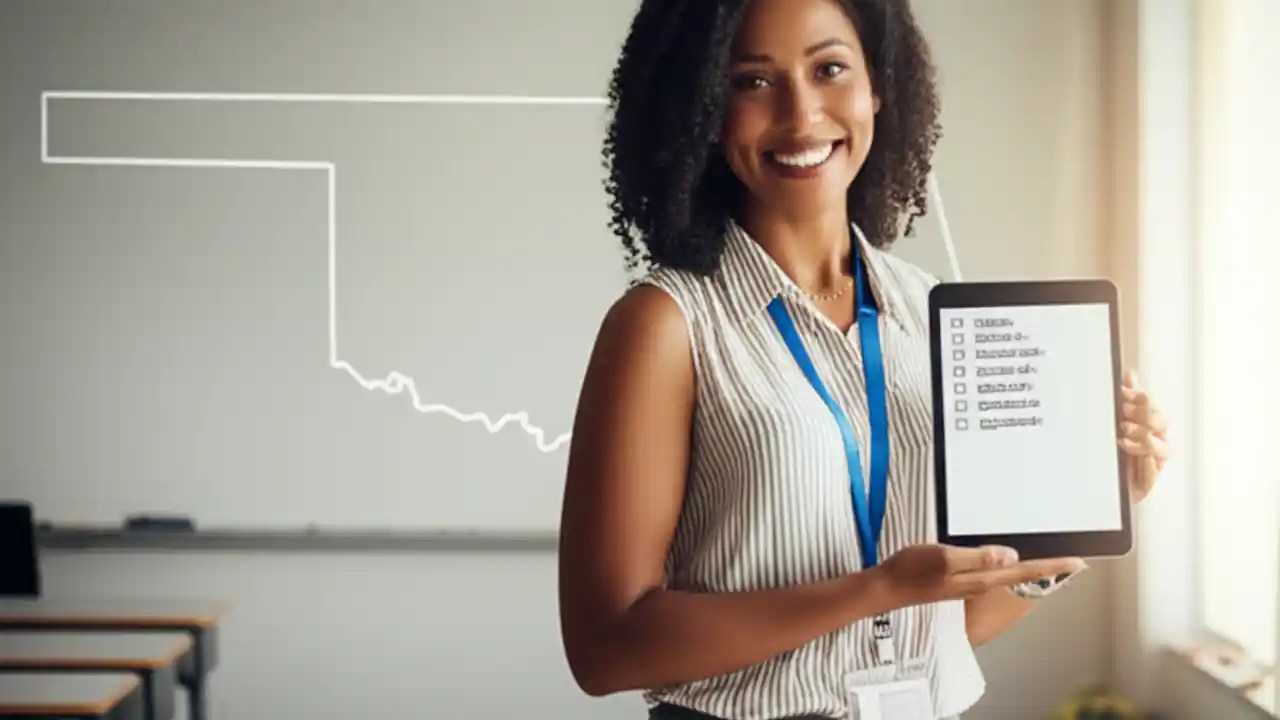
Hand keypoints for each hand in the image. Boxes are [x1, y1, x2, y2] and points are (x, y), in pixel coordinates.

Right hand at [873, 544, 1086, 606]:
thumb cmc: (912, 571)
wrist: (888, 588)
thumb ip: (978, 557)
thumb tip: (1009, 555)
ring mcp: (970, 584)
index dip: (1053, 567)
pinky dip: (1010, 566)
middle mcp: (981, 583)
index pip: (1025, 571)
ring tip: (1050, 560)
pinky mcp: (959, 580)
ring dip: (1032, 568)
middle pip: (1023, 575)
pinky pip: (993, 573)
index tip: (1077, 562)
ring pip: (1010, 575)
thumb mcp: (945, 558)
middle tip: (1073, 561)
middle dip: (1049, 568)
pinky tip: (1010, 560)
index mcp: (981, 578)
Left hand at [1119, 369, 1167, 503]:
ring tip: (1123, 437)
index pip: (1150, 406)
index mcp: (1147, 425)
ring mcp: (1153, 461)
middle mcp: (1154, 441)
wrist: (1101, 482)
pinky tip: (1136, 454)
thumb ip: (1125, 398)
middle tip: (1123, 416)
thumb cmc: (1112, 450)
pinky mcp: (1148, 481)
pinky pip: (1154, 472)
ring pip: (1161, 447)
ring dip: (1143, 439)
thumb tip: (1130, 375)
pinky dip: (1147, 464)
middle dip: (1142, 417)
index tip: (1123, 393)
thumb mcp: (1115, 422)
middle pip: (1160, 423)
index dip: (1139, 398)